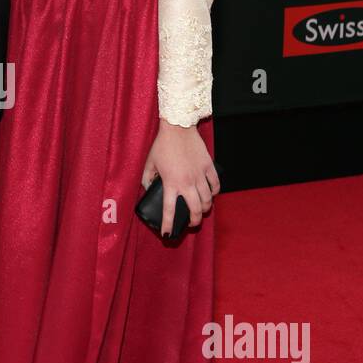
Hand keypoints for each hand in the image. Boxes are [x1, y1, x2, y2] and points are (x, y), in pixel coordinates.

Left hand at [141, 120, 218, 235]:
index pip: (169, 210)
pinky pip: (215, 184)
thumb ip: (146, 179)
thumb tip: (147, 189)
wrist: (178, 127)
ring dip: (206, 209)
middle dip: (195, 221)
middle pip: (195, 210)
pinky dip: (215, 192)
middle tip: (192, 224)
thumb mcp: (149, 163)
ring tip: (202, 211)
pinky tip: (212, 195)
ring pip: (207, 199)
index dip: (168, 225)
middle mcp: (186, 182)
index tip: (167, 234)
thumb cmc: (162, 145)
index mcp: (170, 183)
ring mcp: (199, 175)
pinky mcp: (208, 167)